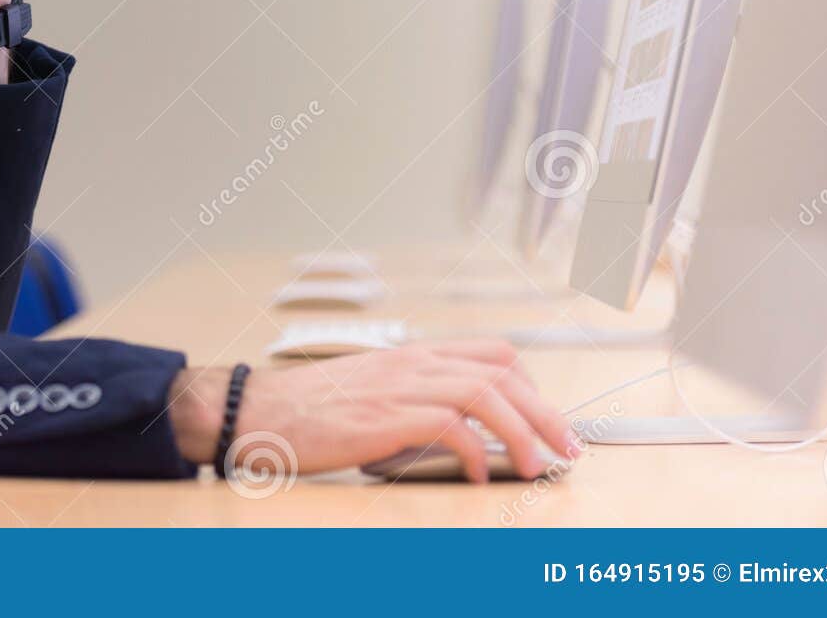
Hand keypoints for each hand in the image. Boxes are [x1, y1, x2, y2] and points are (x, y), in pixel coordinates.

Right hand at [168, 340, 581, 483]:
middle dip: (546, 412)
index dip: (531, 387)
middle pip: (502, 372)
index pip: (493, 353)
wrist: (258, 410)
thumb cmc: (307, 408)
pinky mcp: (386, 417)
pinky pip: (451, 427)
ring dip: (525, 433)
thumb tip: (454, 433)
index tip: (547, 420)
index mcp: (412, 355)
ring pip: (486, 394)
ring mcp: (400, 386)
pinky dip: (477, 452)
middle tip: (568, 448)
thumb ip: (412, 400)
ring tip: (539, 465)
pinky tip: (480, 474)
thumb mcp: (369, 392)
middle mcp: (413, 363)